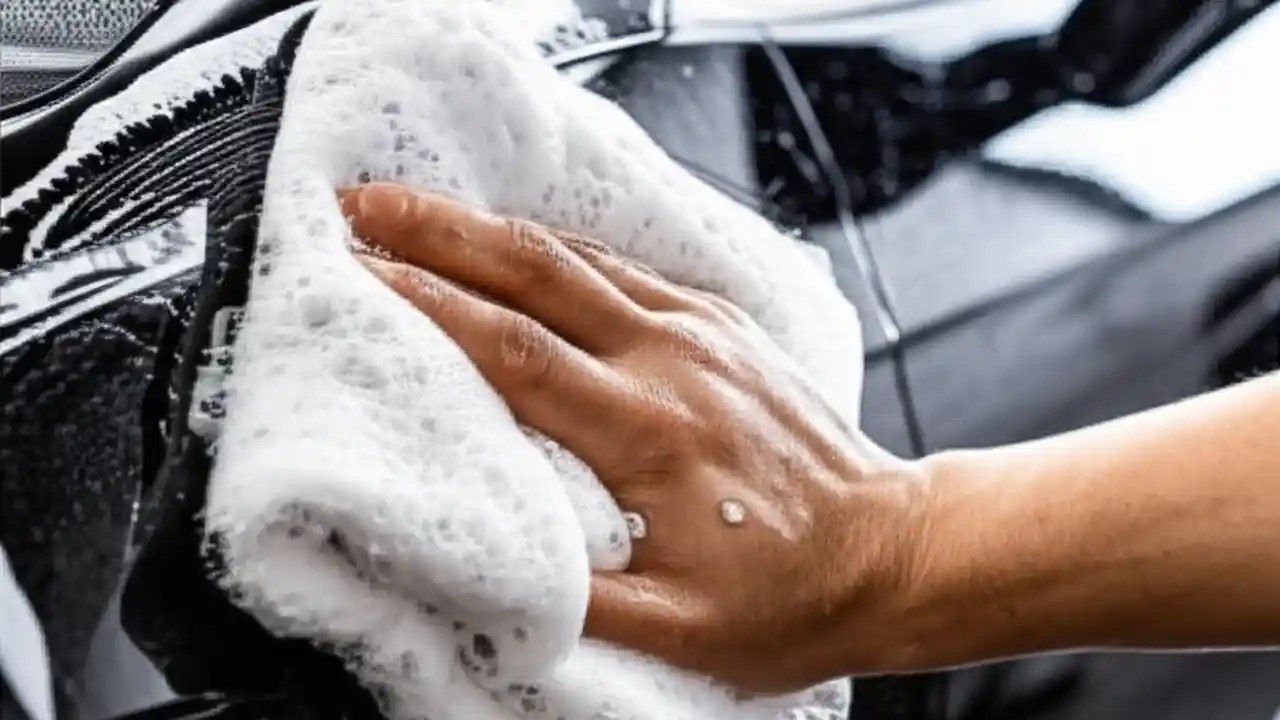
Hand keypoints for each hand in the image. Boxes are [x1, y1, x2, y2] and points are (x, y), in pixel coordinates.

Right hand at [338, 182, 930, 691]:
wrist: (890, 552)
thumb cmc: (789, 596)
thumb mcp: (679, 630)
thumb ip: (578, 600)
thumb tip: (483, 570)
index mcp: (652, 434)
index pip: (516, 351)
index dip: (431, 306)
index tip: (361, 274)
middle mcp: (673, 362)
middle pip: (535, 272)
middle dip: (438, 231)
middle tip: (360, 204)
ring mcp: (701, 333)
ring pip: (577, 256)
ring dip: (487, 227)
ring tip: (413, 206)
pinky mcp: (721, 324)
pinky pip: (624, 266)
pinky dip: (557, 243)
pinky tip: (517, 235)